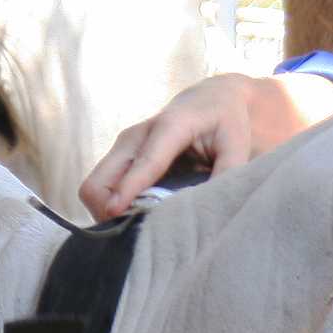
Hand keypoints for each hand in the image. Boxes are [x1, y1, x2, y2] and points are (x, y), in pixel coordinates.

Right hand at [78, 71, 332, 219]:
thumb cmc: (225, 122)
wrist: (210, 99)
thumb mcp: (238, 144)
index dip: (128, 189)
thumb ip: (228, 173)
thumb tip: (212, 208)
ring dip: (109, 212)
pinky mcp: (120, 157)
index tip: (115, 212)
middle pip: (100, 181)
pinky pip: (101, 190)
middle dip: (109, 210)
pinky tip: (137, 215)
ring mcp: (123, 147)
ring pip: (94, 189)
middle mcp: (137, 136)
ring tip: (139, 226)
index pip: (144, 163)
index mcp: (169, 127)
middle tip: (137, 233)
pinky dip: (113, 207)